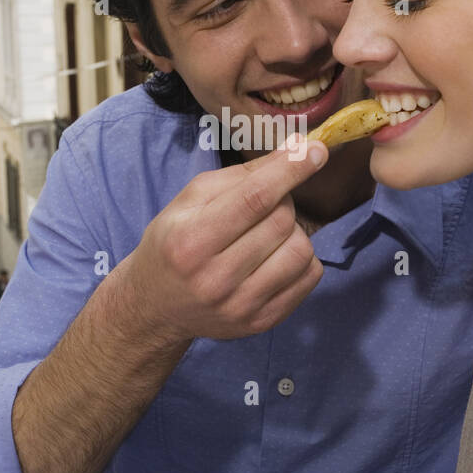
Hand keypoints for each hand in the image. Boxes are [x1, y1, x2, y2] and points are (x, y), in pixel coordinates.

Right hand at [121, 136, 329, 341]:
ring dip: (292, 231)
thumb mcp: (191, 200)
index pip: (254, 199)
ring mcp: (242, 306)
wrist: (157, 307)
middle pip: (280, 221)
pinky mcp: (263, 322)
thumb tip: (295, 150)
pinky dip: (302, 257)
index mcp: (192, 241)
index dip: (289, 171)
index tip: (316, 150)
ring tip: (267, 232)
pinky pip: (309, 276)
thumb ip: (241, 175)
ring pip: (301, 250)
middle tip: (264, 203)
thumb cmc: (174, 242)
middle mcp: (216, 279)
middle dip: (282, 200)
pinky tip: (277, 255)